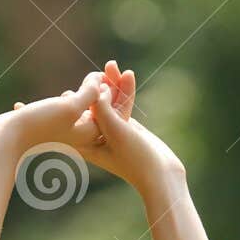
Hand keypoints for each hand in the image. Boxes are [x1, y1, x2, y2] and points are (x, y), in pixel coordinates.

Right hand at [0, 78, 102, 162]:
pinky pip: (64, 111)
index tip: (107, 74)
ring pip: (80, 109)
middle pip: (97, 110)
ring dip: (79, 96)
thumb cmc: (39, 124)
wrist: (7, 140)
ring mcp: (65, 132)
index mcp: (89, 134)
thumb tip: (100, 81)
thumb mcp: (69, 106)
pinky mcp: (52, 129)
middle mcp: (79, 135)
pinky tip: (61, 96)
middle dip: (97, 93)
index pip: (108, 110)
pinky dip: (63, 102)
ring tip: (75, 88)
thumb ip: (88, 93)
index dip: (111, 91)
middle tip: (99, 75)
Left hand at [62, 58, 186, 192]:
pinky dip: (125, 91)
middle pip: (93, 106)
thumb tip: (96, 90)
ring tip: (114, 65)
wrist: (161, 174)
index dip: (79, 99)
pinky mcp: (126, 127)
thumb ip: (104, 111)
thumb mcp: (117, 133)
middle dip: (98, 86)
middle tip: (102, 68)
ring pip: (110, 102)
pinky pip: (123, 104)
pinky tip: (128, 75)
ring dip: (113, 84)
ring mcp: (112, 131)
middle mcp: (96, 137)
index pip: (78, 117)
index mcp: (87, 144)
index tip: (82, 86)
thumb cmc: (136, 159)